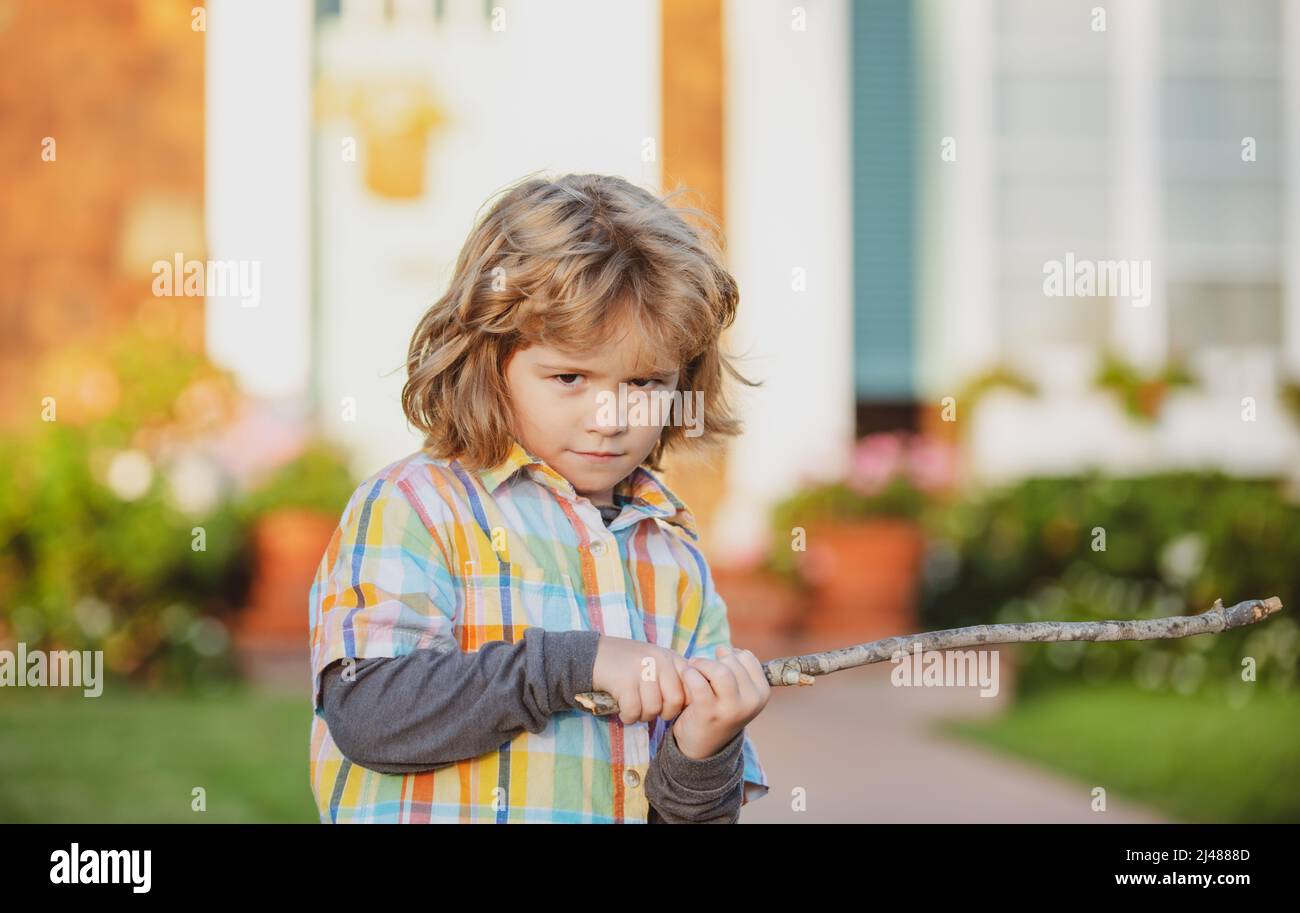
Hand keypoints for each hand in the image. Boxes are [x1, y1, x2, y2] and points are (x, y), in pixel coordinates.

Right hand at [592, 635, 690, 725]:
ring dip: (642, 716)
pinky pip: (633, 711)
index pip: (691, 686)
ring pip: (653, 709)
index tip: (669, 706)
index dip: (683, 703)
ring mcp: (642, 669)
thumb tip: (692, 701)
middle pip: (675, 701)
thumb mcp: (654, 662)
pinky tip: (622, 710)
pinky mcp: (624, 681)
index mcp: (670, 657)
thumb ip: (673, 676)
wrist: (593, 654)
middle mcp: (659, 660)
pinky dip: (628, 716)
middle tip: (650, 711)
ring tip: (634, 708)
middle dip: (663, 713)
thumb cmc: (626, 664)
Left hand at [671, 645, 769, 759]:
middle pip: (732, 662)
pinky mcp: (709, 713)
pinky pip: (699, 683)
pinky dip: (689, 674)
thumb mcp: (738, 692)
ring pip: (720, 671)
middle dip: (713, 659)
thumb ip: (736, 668)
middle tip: (699, 665)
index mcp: (762, 693)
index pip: (747, 657)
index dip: (729, 654)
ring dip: (701, 664)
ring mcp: (731, 709)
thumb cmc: (719, 709)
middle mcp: (751, 702)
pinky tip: (685, 675)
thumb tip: (722, 649)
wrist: (704, 745)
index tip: (717, 662)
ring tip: (692, 667)